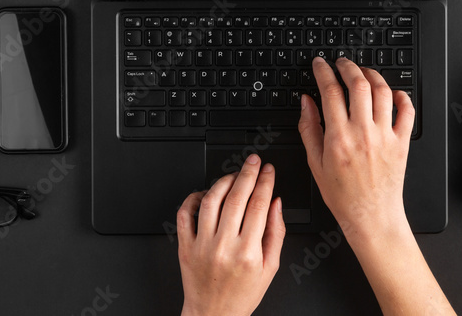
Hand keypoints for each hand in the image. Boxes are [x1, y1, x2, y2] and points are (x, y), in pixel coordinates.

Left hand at [177, 154, 285, 315]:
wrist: (213, 315)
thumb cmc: (242, 294)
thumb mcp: (270, 267)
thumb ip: (275, 233)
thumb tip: (276, 203)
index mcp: (248, 252)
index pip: (258, 205)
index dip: (265, 182)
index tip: (268, 170)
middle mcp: (224, 247)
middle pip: (237, 198)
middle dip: (247, 173)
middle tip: (253, 161)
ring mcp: (202, 245)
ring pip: (211, 200)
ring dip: (224, 181)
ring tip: (233, 174)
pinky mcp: (185, 247)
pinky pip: (185, 214)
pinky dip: (193, 198)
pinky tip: (205, 193)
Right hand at [298, 57, 455, 315]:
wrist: (371, 216)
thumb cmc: (343, 195)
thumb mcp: (315, 163)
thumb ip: (309, 128)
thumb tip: (306, 102)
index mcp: (338, 137)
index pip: (330, 91)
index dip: (323, 72)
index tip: (320, 64)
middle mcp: (363, 133)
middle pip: (358, 84)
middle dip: (348, 66)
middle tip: (341, 63)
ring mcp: (385, 136)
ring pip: (383, 92)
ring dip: (372, 76)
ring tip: (364, 73)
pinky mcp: (402, 142)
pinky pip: (407, 111)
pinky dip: (402, 97)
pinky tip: (393, 93)